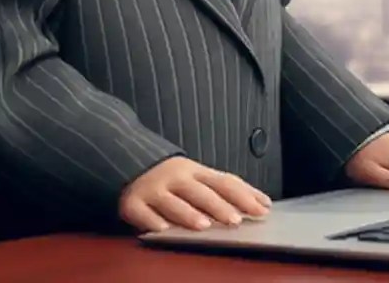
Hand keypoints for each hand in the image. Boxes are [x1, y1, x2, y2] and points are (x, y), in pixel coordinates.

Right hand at [119, 156, 271, 232]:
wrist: (125, 158)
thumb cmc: (171, 177)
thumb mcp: (196, 176)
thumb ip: (224, 188)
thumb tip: (263, 203)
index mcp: (194, 171)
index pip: (223, 182)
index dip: (243, 196)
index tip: (261, 210)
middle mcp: (174, 178)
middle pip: (199, 192)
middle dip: (217, 206)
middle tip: (234, 220)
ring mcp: (152, 189)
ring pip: (171, 202)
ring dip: (187, 213)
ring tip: (203, 225)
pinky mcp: (132, 203)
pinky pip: (142, 212)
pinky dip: (152, 221)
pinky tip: (162, 229)